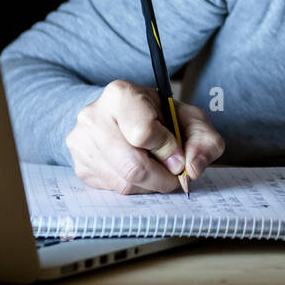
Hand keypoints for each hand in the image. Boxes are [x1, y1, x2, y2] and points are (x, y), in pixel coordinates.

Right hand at [65, 79, 225, 193]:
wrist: (125, 116)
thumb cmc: (160, 116)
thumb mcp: (190, 120)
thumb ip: (204, 141)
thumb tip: (192, 170)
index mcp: (120, 95)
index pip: (144, 133)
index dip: (168, 149)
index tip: (177, 150)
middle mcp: (93, 116)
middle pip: (133, 166)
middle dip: (161, 176)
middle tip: (173, 172)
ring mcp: (81, 143)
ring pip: (124, 182)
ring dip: (149, 184)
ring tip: (156, 167)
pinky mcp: (80, 167)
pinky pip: (113, 189)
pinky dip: (134, 187)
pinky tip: (138, 169)